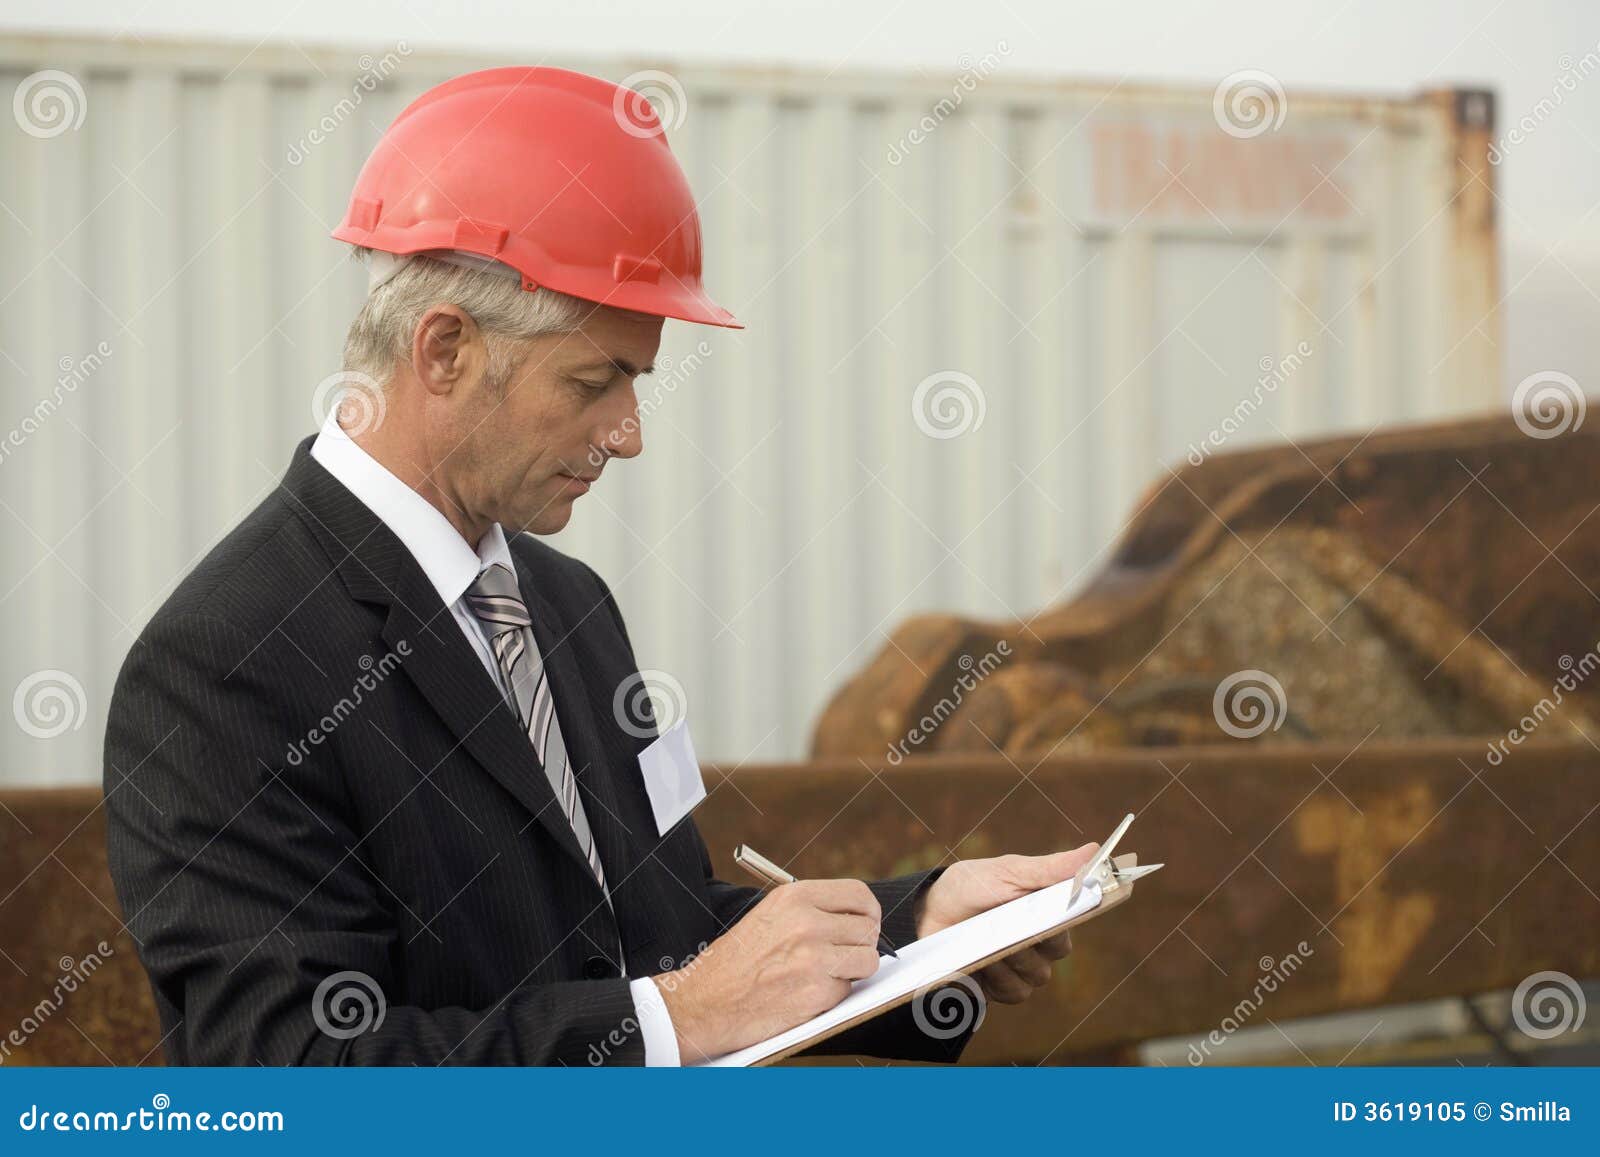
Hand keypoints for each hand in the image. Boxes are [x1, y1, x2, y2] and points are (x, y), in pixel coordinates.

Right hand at [655, 879, 882, 1061]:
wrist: (703, 1003)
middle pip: (868, 928)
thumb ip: (810, 910)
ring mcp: (815, 957)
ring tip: (824, 975)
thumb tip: (854, 916)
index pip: (859, 895)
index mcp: (795, 897)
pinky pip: (849, 989)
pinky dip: (834, 995)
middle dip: (860, 945)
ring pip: (868, 959)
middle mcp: (807, 922)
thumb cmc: (734, 963)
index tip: (864, 924)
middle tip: (842, 957)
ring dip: (853, 971)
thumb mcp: (769, 916)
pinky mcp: (818, 992)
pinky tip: (806, 993)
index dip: (868, 912)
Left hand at [914, 843, 1098, 1004]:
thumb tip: (1094, 849)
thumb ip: (1050, 869)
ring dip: (1010, 958)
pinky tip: (979, 962)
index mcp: (1048, 910)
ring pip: (1036, 976)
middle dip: (1031, 938)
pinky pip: (1013, 992)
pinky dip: (996, 977)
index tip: (1052, 913)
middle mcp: (1040, 942)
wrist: (929, 912)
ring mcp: (1021, 967)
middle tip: (1007, 924)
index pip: (1074, 920)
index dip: (1067, 918)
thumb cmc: (972, 886)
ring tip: (984, 941)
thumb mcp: (1008, 871)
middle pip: (1056, 953)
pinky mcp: (1000, 988)